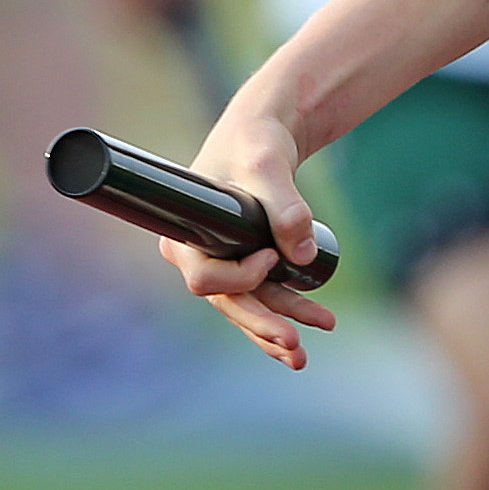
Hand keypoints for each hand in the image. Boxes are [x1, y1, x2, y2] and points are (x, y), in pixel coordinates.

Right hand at [160, 106, 336, 368]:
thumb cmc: (254, 142)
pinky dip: (282, 317)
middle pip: (228, 302)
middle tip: (294, 345)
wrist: (264, 133)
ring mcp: (221, 262)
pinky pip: (262, 299)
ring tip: (303, 356)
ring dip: (276, 330)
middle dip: (261, 325)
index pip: (205, 277)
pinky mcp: (245, 262)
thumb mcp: (267, 165)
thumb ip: (285, 204)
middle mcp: (196, 255)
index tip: (271, 258)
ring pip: (249, 306)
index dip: (238, 278)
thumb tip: (303, 257)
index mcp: (184, 234)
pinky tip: (304, 338)